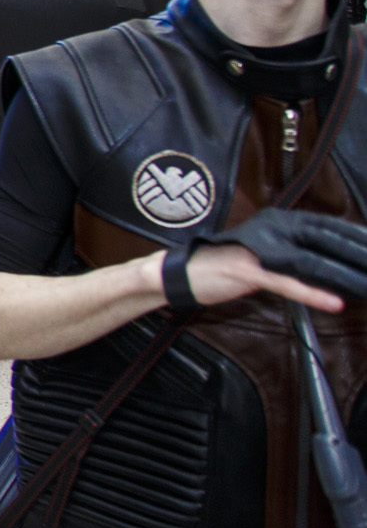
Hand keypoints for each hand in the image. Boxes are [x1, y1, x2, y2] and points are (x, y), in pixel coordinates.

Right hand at [187, 208, 366, 306]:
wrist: (178, 273)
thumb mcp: (263, 256)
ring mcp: (258, 250)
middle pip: (326, 241)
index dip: (355, 237)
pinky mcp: (246, 270)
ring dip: (344, 275)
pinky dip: (312, 293)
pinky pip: (286, 283)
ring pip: (312, 262)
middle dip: (357, 254)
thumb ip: (292, 255)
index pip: (327, 227)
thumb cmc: (221, 267)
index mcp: (277, 223)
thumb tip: (327, 263)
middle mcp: (271, 229)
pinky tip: (334, 303)